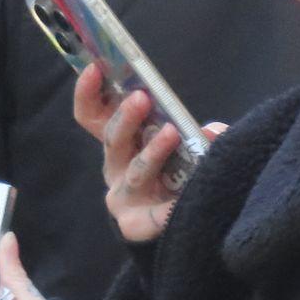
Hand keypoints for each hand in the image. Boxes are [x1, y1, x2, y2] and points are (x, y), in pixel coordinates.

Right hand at [73, 63, 225, 243]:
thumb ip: (199, 137)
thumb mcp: (185, 149)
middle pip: (112, 140)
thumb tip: (211, 131)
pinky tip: (182, 200)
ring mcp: (123, 197)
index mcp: (121, 143)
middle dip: (124, 117)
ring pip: (134, 172)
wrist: (181, 230)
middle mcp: (115, 167)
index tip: (94, 69)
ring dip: (152, 151)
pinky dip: (168, 208)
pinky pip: (153, 216)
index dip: (88, 93)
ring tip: (172, 133)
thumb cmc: (178, 180)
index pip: (91, 116)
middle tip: (141, 98)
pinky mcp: (136, 225)